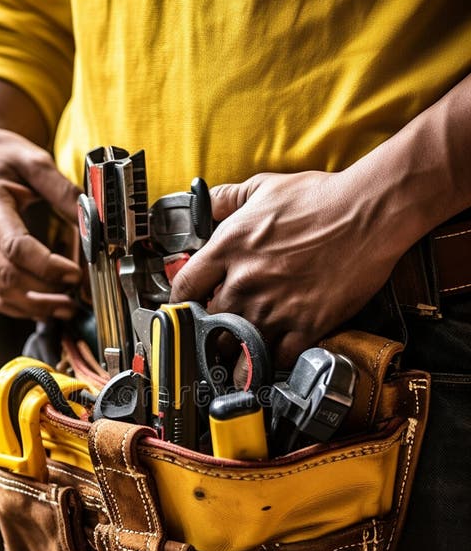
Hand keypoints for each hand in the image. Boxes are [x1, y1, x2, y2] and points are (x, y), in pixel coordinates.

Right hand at [0, 122, 82, 319]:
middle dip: (47, 292)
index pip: (15, 247)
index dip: (48, 267)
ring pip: (0, 293)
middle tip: (78, 295)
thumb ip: (64, 192)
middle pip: (8, 277)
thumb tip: (94, 221)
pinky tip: (46, 308)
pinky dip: (21, 308)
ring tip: (67, 307)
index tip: (75, 274)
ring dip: (36, 306)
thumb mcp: (33, 160)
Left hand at [170, 170, 399, 366]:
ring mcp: (275, 307)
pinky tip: (271, 358)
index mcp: (229, 248)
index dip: (181, 304)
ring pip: (237, 350)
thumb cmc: (321, 198)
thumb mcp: (264, 187)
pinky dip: (271, 362)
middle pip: (208, 326)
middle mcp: (245, 282)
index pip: (184, 288)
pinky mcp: (305, 326)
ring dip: (234, 357)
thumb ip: (228, 199)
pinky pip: (276, 359)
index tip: (187, 310)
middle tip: (216, 336)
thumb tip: (207, 203)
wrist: (369, 212)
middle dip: (209, 333)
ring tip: (236, 359)